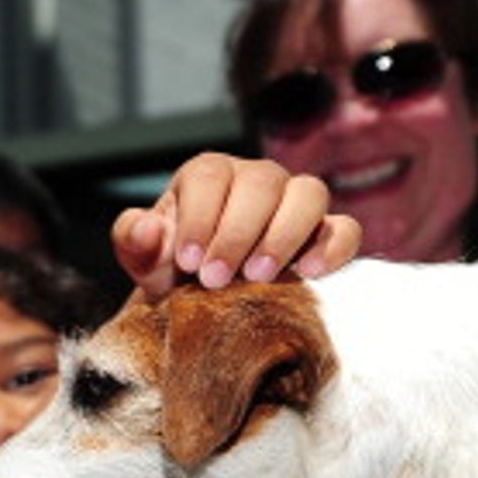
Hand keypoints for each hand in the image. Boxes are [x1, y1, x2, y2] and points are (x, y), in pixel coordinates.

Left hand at [111, 154, 361, 297]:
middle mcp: (256, 179)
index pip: (209, 176)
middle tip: (216, 280)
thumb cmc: (174, 271)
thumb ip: (133, 239)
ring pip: (308, 194)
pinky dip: (333, 246)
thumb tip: (149, 228)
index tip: (188, 262)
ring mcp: (294, 202)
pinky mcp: (324, 234)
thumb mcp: (145, 259)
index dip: (200, 217)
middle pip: (261, 182)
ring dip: (284, 234)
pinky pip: (344, 228)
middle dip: (237, 233)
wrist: (206, 302)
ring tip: (260, 276)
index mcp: (208, 175)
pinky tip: (310, 272)